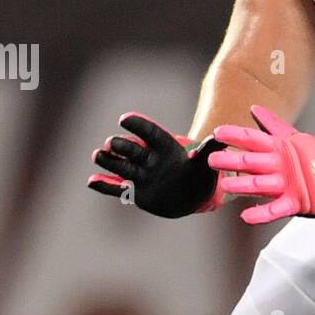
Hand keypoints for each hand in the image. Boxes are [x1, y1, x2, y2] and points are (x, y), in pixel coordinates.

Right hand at [88, 113, 225, 217]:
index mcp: (163, 147)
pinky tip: (91, 181)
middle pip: (131, 149)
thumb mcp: (206, 163)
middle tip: (111, 143)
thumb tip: (222, 136)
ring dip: (108, 161)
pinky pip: (116, 189)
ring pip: (120, 166)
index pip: (149, 133)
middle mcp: (148, 159)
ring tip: (98, 155)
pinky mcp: (133, 192)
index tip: (125, 118)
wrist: (190, 195)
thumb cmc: (199, 175)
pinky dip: (104, 185)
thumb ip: (210, 149)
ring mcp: (139, 175)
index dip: (138, 125)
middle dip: (121, 146)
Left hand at [209, 105, 314, 223]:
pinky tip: (245, 216)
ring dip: (242, 184)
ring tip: (225, 184)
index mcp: (280, 147)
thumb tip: (254, 108)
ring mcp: (288, 183)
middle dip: (231, 159)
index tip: (217, 133)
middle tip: (211, 159)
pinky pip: (276, 209)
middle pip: (252, 160)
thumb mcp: (293, 137)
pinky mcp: (296, 202)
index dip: (234, 135)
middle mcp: (281, 164)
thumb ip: (272, 125)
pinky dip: (261, 214)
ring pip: (260, 183)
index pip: (253, 138)